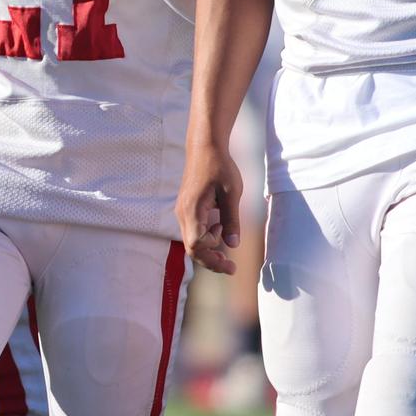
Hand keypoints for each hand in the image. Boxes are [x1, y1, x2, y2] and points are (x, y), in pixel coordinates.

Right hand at [176, 136, 241, 274]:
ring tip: (226, 254)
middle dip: (211, 260)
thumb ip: (231, 220)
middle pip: (192, 248)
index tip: (230, 262)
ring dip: (208, 250)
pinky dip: (205, 238)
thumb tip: (233, 244)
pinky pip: (192, 231)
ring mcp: (182, 211)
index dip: (213, 257)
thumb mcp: (231, 193)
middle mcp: (183, 213)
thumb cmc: (219, 166)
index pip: (197, 245)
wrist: (205, 147)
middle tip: (231, 268)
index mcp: (192, 211)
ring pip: (191, 241)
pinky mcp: (186, 208)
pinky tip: (219, 229)